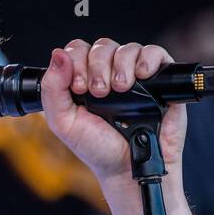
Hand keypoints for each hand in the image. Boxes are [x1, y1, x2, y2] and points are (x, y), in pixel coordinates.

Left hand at [39, 38, 187, 186]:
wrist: (128, 169)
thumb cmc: (98, 149)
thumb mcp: (64, 122)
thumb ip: (53, 89)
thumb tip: (58, 54)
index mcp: (85, 79)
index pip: (78, 50)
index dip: (76, 61)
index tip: (79, 88)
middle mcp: (110, 74)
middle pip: (102, 46)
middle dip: (97, 66)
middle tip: (99, 92)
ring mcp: (136, 76)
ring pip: (127, 48)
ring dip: (121, 65)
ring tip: (121, 89)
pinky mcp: (161, 81)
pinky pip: (156, 53)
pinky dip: (147, 59)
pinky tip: (142, 76)